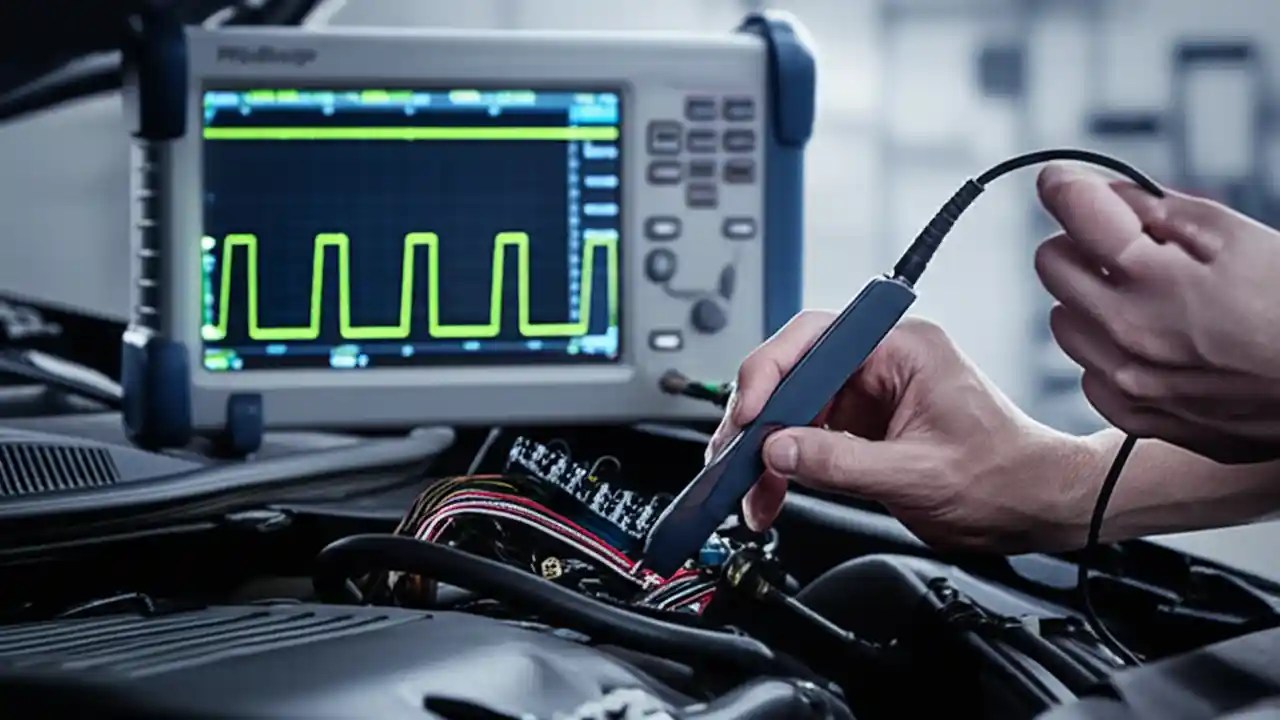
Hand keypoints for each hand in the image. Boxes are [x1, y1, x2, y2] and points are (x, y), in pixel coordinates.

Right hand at [706, 314, 1104, 551]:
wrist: (1040, 507)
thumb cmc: (1005, 477)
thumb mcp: (916, 474)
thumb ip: (839, 462)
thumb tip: (777, 452)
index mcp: (901, 349)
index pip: (815, 338)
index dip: (771, 374)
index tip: (751, 416)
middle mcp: (880, 364)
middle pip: (793, 374)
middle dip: (757, 419)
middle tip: (733, 458)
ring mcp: (869, 396)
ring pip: (792, 410)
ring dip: (764, 451)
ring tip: (748, 492)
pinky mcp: (862, 429)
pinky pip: (807, 438)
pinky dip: (783, 467)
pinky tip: (769, 493)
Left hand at [1034, 164, 1279, 462]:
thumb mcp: (1238, 235)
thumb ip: (1157, 211)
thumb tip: (1101, 195)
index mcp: (1152, 278)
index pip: (1073, 213)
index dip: (1067, 187)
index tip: (1064, 182)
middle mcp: (1128, 334)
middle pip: (1052, 266)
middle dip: (1079, 245)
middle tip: (1125, 245)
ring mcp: (1131, 383)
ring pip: (1065, 321)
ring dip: (1091, 301)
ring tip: (1149, 297)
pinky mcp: (1141, 419)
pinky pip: (1090, 376)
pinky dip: (1108, 353)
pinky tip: (1152, 343)